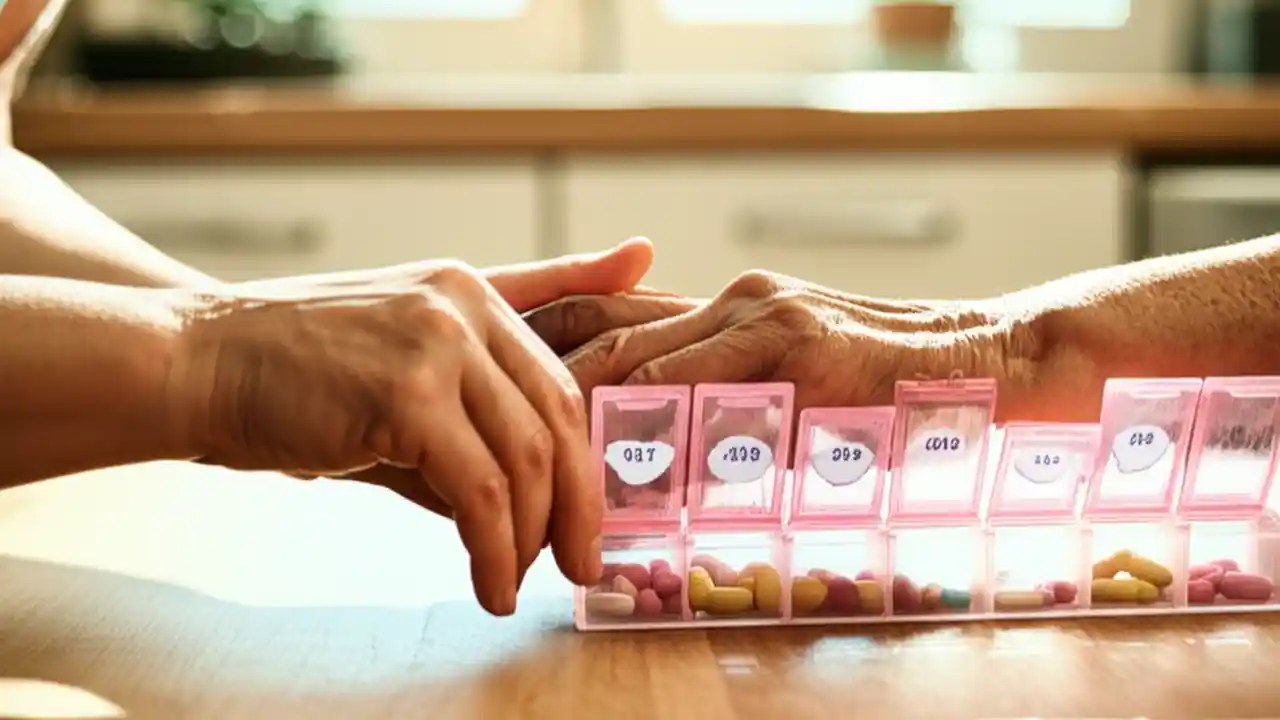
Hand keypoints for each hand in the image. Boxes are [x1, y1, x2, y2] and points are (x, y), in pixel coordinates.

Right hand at [169, 239, 655, 614]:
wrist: (196, 362)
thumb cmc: (293, 379)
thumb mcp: (398, 373)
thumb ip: (468, 415)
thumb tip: (533, 506)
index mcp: (472, 292)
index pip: (558, 381)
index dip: (584, 459)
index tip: (595, 519)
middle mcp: (464, 306)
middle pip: (559, 417)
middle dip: (579, 504)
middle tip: (584, 565)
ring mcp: (437, 343)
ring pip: (527, 458)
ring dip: (533, 538)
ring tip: (519, 585)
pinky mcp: (406, 392)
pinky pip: (479, 490)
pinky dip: (494, 549)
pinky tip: (489, 585)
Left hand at [526, 270, 1035, 414]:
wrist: (975, 360)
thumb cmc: (879, 386)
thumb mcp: (791, 389)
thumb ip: (726, 412)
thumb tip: (657, 466)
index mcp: (724, 307)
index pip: (609, 311)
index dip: (543, 339)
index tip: (488, 383)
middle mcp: (732, 300)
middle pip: (604, 324)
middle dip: (537, 373)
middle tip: (481, 418)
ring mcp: (762, 317)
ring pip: (641, 357)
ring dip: (580, 410)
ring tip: (529, 450)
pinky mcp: (797, 346)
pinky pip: (706, 387)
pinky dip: (651, 424)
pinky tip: (612, 458)